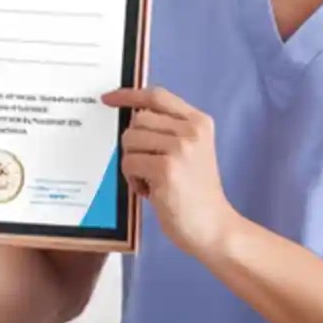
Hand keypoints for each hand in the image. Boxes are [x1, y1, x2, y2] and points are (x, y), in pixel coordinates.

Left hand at [100, 87, 240, 256]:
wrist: (214, 227)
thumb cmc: (197, 193)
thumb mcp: (194, 151)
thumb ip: (170, 130)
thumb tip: (132, 118)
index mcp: (199, 122)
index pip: (157, 96)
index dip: (129, 95)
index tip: (108, 98)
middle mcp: (191, 131)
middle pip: (138, 119)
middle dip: (134, 143)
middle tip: (148, 166)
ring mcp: (180, 149)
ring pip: (130, 140)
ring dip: (132, 162)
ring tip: (151, 180)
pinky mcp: (166, 169)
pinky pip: (129, 163)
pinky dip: (133, 179)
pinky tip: (150, 191)